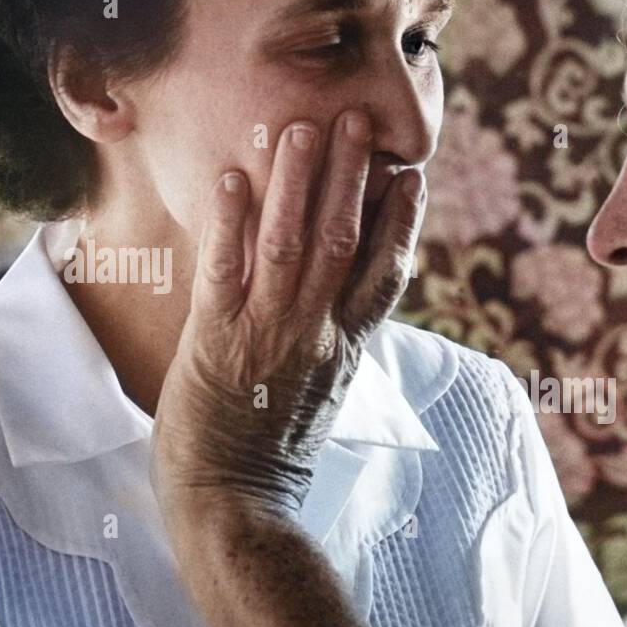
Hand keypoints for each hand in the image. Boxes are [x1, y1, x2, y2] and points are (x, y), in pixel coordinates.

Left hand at [151, 110, 425, 527]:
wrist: (236, 505)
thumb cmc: (275, 457)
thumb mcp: (326, 398)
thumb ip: (337, 347)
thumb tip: (347, 310)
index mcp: (346, 350)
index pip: (385, 275)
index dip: (401, 222)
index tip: (410, 177)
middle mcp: (316, 334)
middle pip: (343, 243)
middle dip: (353, 178)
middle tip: (359, 121)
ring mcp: (268, 335)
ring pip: (291, 246)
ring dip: (298, 182)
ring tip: (304, 128)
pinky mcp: (216, 341)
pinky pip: (226, 273)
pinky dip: (231, 223)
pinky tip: (232, 178)